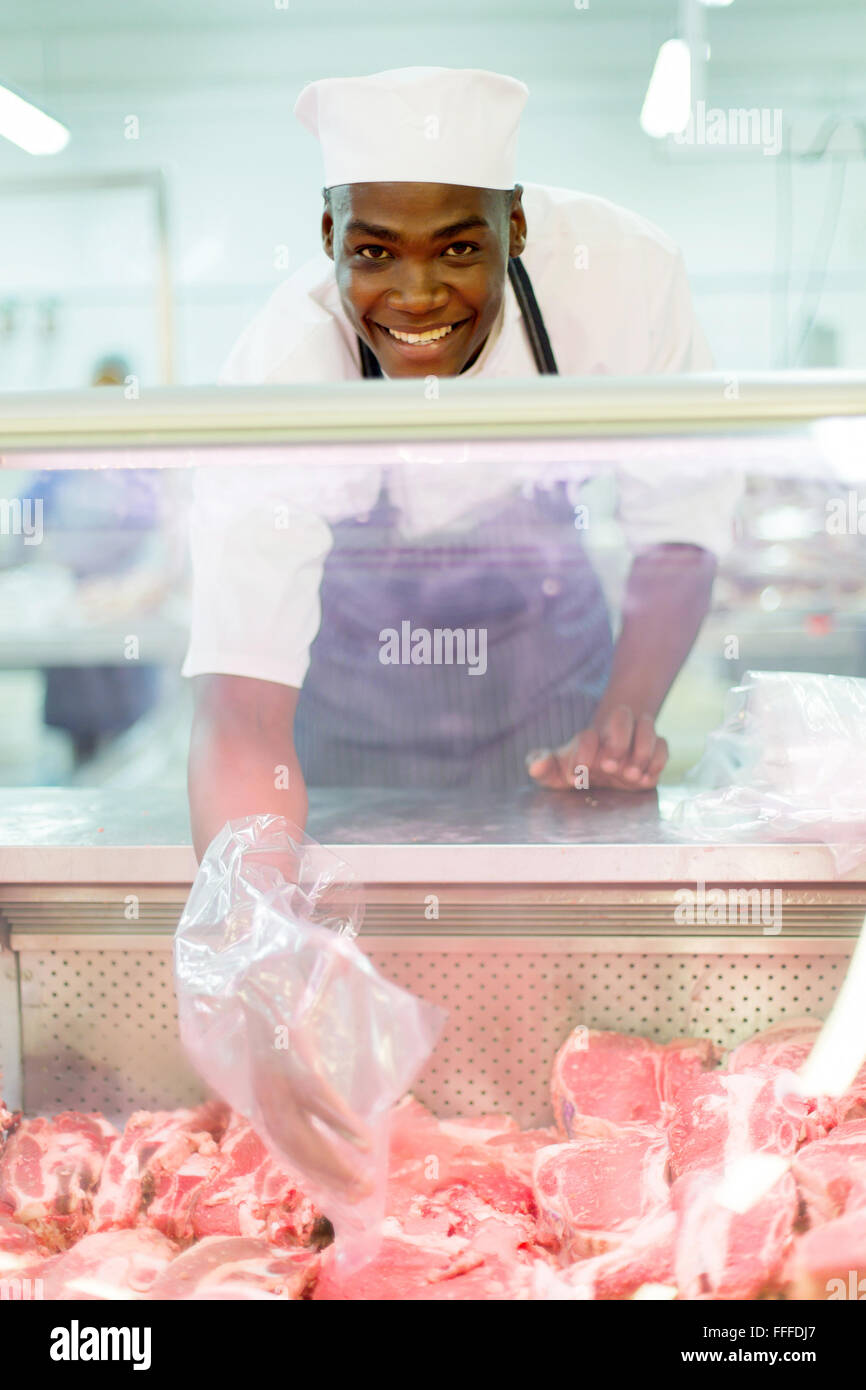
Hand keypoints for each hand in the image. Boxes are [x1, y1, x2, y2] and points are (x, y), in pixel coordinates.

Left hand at [526, 705, 667, 791]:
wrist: (602, 776)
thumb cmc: (575, 770)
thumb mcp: (554, 772)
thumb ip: (540, 765)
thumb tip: (537, 764)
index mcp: (588, 738)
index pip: (587, 736)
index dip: (582, 756)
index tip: (575, 778)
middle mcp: (613, 734)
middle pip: (622, 715)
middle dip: (617, 741)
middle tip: (609, 768)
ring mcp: (636, 741)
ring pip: (648, 726)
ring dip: (641, 751)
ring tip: (630, 776)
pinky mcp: (654, 753)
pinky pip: (664, 746)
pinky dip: (657, 760)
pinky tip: (645, 778)